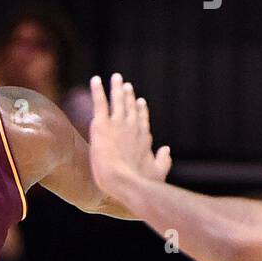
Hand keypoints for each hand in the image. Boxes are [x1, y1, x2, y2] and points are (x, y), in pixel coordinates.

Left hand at [89, 73, 171, 197]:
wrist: (124, 182)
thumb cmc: (141, 183)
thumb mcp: (158, 173)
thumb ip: (164, 160)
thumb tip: (166, 149)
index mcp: (144, 138)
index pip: (142, 120)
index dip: (141, 111)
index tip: (140, 102)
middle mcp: (133, 127)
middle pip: (130, 107)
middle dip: (128, 96)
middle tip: (126, 86)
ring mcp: (118, 123)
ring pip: (117, 100)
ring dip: (116, 88)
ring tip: (115, 78)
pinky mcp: (102, 125)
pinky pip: (99, 102)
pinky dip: (97, 90)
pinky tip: (95, 80)